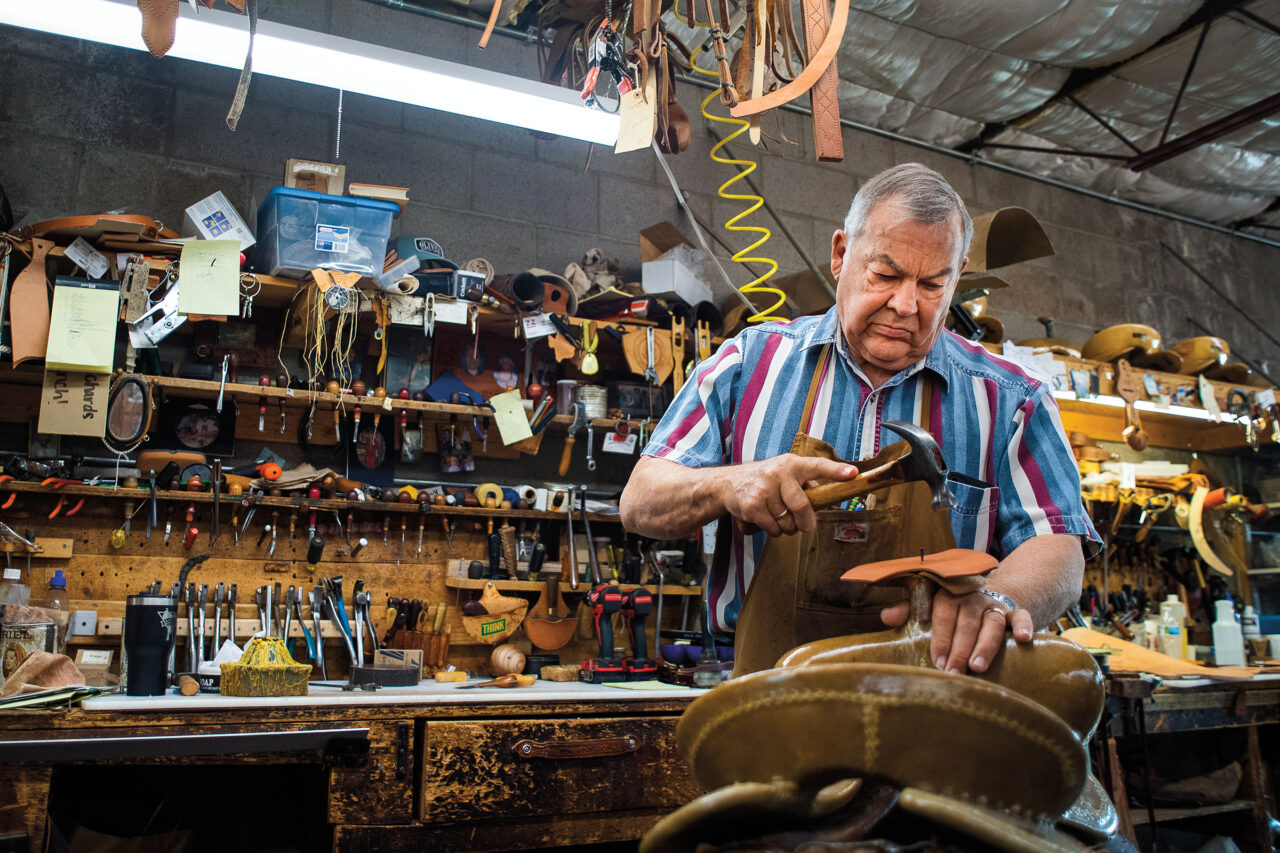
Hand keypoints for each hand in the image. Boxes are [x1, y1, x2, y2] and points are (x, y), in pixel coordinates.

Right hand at [724, 454, 857, 536]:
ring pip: (787, 522)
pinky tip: (766, 520)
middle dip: (806, 522)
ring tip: (778, 516)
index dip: (835, 471)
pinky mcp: (752, 505)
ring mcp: (764, 489)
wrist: (728, 483)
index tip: (852, 474)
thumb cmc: (766, 480)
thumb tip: (830, 497)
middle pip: (802, 506)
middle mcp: (778, 473)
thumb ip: (806, 484)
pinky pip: (774, 529)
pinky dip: (774, 530)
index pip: (817, 466)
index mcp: (792, 464)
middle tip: (805, 525)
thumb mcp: (785, 473)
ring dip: (787, 527)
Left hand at [880, 587, 1033, 673]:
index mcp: (948, 595)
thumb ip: (908, 610)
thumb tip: (886, 617)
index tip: (936, 660)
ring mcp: (994, 605)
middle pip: (966, 623)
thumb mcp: (928, 604)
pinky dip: (1024, 626)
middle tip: (953, 672)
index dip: (940, 637)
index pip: (943, 614)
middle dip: (959, 650)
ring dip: (985, 645)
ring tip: (978, 666)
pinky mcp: (1014, 612)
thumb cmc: (950, 608)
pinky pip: (1022, 616)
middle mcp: (972, 598)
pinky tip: (1024, 639)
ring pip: (991, 623)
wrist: (986, 594)